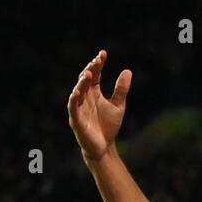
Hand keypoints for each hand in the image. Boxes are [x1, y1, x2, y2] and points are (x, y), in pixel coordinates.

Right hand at [67, 49, 130, 163]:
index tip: (103, 54)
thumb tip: (128, 71)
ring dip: (82, 82)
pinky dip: (74, 99)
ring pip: (78, 91)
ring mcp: (79, 107)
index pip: (94, 74)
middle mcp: (84, 97)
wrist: (104, 147)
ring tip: (89, 73)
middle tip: (97, 60)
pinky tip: (78, 92)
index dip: (97, 64)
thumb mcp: (118, 105)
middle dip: (90, 69)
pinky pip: (73, 107)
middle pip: (85, 79)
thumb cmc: (109, 126)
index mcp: (93, 92)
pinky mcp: (76, 119)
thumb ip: (121, 89)